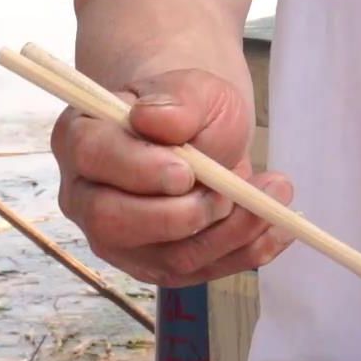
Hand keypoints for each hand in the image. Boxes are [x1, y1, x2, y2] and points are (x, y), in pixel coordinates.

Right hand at [52, 66, 294, 286]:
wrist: (202, 132)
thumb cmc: (188, 107)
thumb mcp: (193, 87)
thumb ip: (176, 100)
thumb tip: (153, 119)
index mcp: (82, 139)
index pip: (93, 157)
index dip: (139, 169)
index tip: (187, 169)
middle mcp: (87, 197)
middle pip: (114, 224)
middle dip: (181, 214)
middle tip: (228, 190)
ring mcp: (119, 239)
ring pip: (164, 258)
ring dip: (228, 234)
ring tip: (273, 197)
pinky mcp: (156, 264)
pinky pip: (200, 273)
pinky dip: (246, 253)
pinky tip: (278, 230)